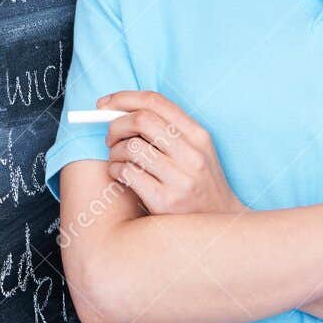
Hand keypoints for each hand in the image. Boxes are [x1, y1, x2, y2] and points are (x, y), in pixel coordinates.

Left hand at [99, 90, 244, 215]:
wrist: (219, 223)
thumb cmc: (199, 183)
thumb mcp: (195, 151)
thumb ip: (166, 129)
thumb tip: (119, 109)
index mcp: (199, 136)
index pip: (155, 101)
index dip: (123, 98)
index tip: (104, 105)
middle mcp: (192, 154)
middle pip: (140, 120)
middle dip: (115, 125)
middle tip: (110, 137)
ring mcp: (180, 179)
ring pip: (131, 147)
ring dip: (115, 152)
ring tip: (118, 160)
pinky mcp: (164, 201)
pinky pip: (127, 173)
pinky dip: (116, 170)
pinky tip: (121, 175)